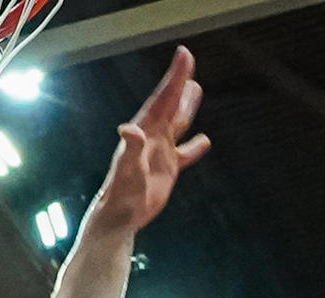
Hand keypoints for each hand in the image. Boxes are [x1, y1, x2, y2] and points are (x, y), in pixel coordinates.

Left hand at [90, 47, 209, 235]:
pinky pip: (184, 153)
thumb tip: (129, 128)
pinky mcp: (167, 170)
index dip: (174, 76)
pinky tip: (204, 140)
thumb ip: (132, 147)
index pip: (163, 98)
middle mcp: (152, 137)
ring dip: (186, 106)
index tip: (184, 55)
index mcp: (144, 130)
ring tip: (195, 88)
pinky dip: (194, 147)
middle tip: (187, 60)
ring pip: (177, 124)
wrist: (120, 216)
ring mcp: (160, 152)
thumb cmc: (121, 193)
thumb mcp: (127, 168)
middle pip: (170, 104)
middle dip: (179, 82)